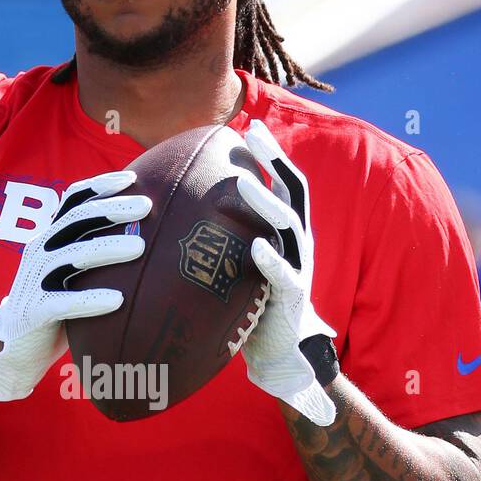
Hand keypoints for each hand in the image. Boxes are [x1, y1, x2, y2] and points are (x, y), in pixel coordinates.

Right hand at [0, 171, 149, 400]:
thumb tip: (150, 241)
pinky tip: (117, 300)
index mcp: (50, 238)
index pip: (73, 201)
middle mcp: (40, 251)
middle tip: (147, 206)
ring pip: (73, 255)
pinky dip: (90, 300)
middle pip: (76, 220)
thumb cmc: (54, 311)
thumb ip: (96, 257)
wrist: (13, 350)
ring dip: (108, 248)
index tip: (133, 178)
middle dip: (112, 209)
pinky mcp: (33, 311)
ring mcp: (35, 280)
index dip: (101, 185)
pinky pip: (64, 302)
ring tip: (139, 248)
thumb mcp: (73, 276)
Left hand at [235, 118, 337, 426]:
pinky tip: (256, 247)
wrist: (279, 354)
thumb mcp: (240, 264)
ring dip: (266, 203)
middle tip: (253, 134)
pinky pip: (283, 275)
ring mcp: (298, 268)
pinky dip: (272, 259)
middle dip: (275, 160)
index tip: (248, 127)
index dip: (269, 154)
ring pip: (288, 227)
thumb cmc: (253, 304)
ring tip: (246, 183)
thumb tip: (182, 211)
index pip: (283, 182)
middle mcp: (298, 243)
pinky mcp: (292, 298)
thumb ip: (227, 236)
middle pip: (292, 192)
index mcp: (287, 232)